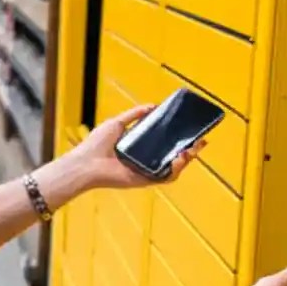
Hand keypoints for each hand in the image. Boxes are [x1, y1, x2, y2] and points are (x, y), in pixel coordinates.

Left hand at [66, 105, 206, 189]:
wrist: (86, 163)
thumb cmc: (96, 144)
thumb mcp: (117, 123)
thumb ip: (135, 115)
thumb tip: (152, 106)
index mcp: (139, 148)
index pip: (164, 144)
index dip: (179, 138)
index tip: (191, 131)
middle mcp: (145, 160)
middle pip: (173, 156)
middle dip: (190, 150)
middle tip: (200, 142)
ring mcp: (146, 171)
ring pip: (173, 168)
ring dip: (186, 160)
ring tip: (192, 150)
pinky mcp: (144, 180)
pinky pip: (165, 177)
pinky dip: (176, 170)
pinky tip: (181, 159)